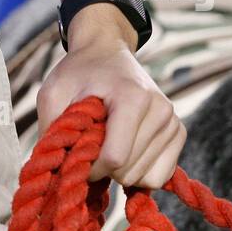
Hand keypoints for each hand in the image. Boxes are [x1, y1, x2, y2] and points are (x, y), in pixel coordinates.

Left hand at [37, 4, 184, 187]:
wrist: (107, 53)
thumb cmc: (78, 74)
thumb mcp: (52, 94)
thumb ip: (52, 130)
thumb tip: (60, 169)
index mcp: (132, 98)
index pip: (115, 156)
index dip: (90, 168)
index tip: (76, 159)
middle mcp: (160, 110)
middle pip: (130, 171)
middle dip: (106, 169)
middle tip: (92, 146)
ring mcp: (173, 122)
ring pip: (147, 178)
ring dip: (123, 171)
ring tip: (110, 145)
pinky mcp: (179, 132)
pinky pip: (161, 175)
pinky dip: (141, 172)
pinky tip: (128, 153)